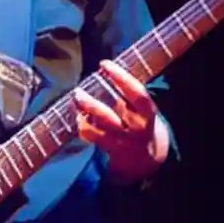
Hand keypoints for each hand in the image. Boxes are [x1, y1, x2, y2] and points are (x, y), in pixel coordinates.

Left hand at [73, 60, 166, 183]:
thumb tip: (104, 67)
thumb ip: (127, 92)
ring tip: (75, 99)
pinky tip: (77, 117)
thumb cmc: (140, 123)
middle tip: (78, 90)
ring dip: (87, 110)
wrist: (148, 158)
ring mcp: (124, 140)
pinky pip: (94, 137)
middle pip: (115, 113)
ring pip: (103, 125)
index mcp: (148, 113)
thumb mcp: (141, 109)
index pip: (137, 93)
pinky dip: (83, 126)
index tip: (104, 64)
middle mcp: (137, 127)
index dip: (121, 77)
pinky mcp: (113, 149)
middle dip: (94, 102)